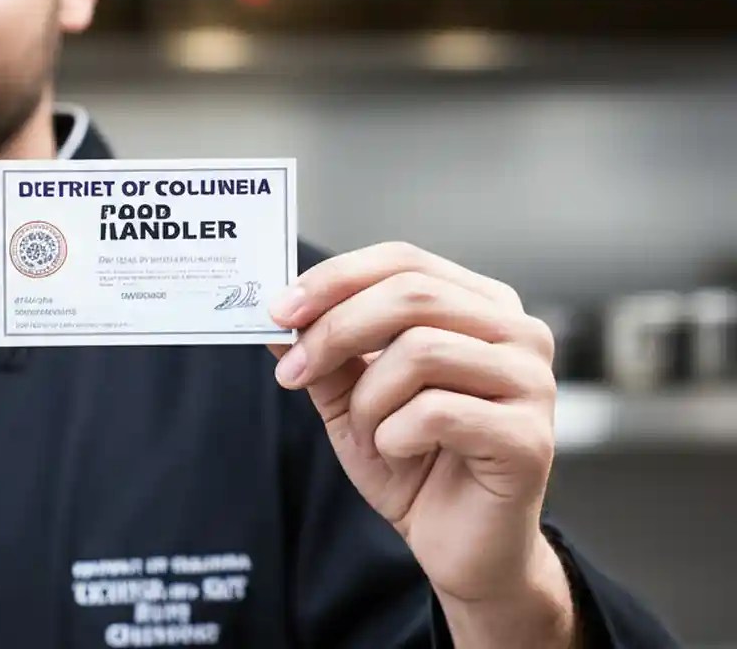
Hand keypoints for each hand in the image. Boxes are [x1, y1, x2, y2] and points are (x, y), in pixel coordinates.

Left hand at [267, 242, 575, 646]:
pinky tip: (403, 454)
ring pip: (420, 352)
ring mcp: (532, 382)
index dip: (336, 278)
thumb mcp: (353, 398)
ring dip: (369, 399)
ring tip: (370, 433)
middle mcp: (517, 332)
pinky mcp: (529, 437)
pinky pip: (437, 412)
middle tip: (293, 371)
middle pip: (411, 295)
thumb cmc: (414, 463)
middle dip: (335, 331)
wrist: (456, 547)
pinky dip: (395, 436)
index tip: (279, 310)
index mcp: (479, 307)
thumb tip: (277, 310)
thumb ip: (324, 353)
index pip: (404, 261)